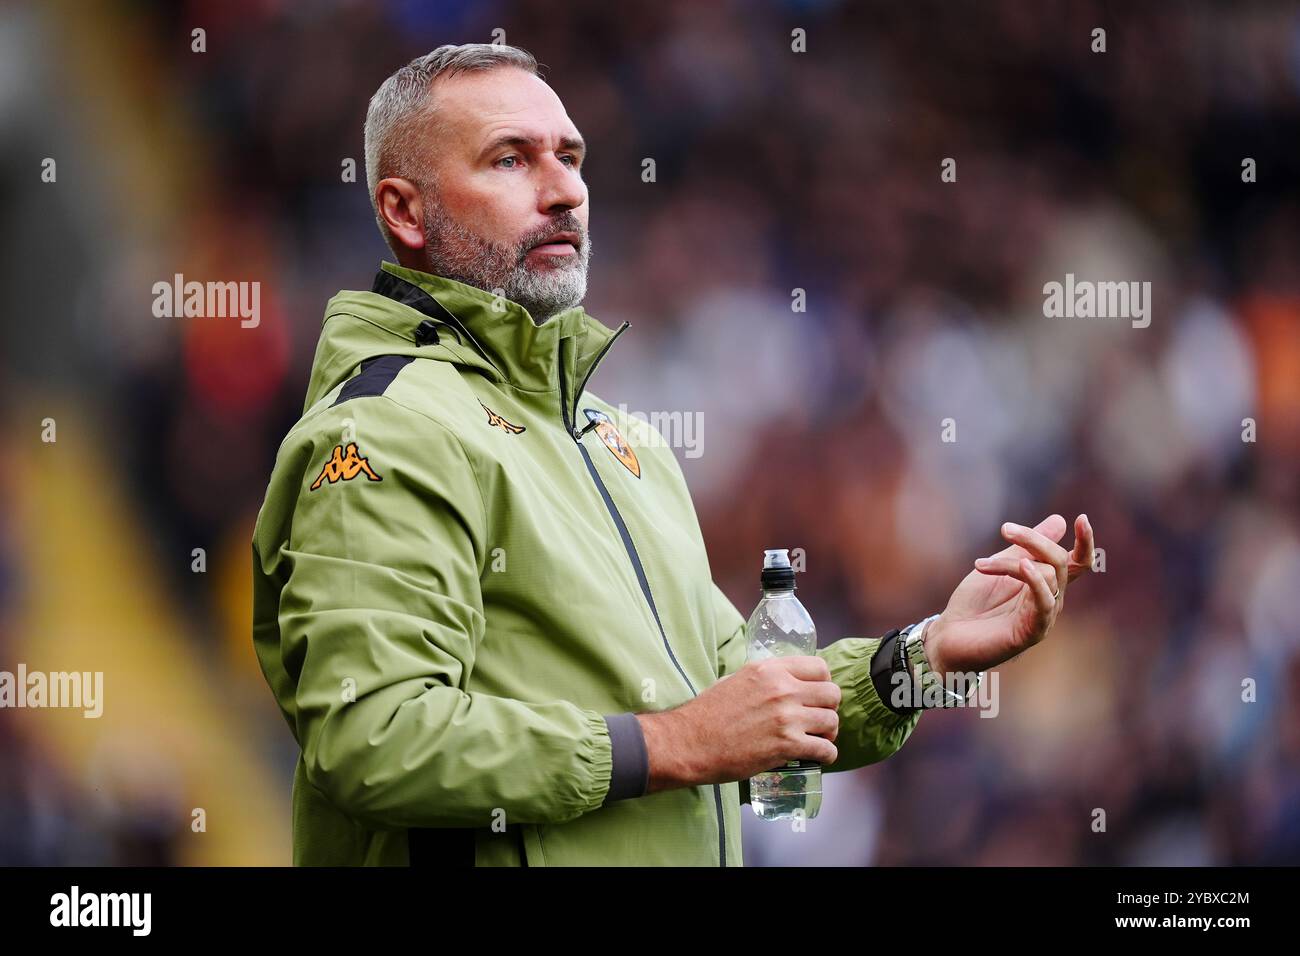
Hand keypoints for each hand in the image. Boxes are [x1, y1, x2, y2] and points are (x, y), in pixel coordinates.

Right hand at [636, 656, 840, 791]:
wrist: (689, 742)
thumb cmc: (707, 712)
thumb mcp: (735, 679)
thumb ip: (763, 678)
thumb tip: (779, 681)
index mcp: (770, 669)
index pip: (820, 667)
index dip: (823, 682)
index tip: (817, 694)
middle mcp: (782, 689)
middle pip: (832, 694)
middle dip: (828, 707)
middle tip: (819, 718)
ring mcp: (787, 718)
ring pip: (832, 721)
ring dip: (828, 732)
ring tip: (818, 738)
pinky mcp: (787, 746)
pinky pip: (826, 749)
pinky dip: (826, 754)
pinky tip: (818, 756)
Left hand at [924, 513, 1094, 677]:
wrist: (948, 635)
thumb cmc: (974, 604)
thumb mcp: (998, 566)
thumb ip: (1025, 547)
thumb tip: (1060, 520)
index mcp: (1044, 583)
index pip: (1077, 563)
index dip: (1085, 542)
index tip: (1082, 518)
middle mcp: (1050, 599)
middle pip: (1059, 561)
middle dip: (1034, 539)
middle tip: (1005, 529)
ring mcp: (1043, 616)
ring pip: (1048, 575)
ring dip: (1012, 562)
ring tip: (981, 564)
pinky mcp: (1032, 632)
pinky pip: (1045, 603)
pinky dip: (1036, 582)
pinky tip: (1024, 567)